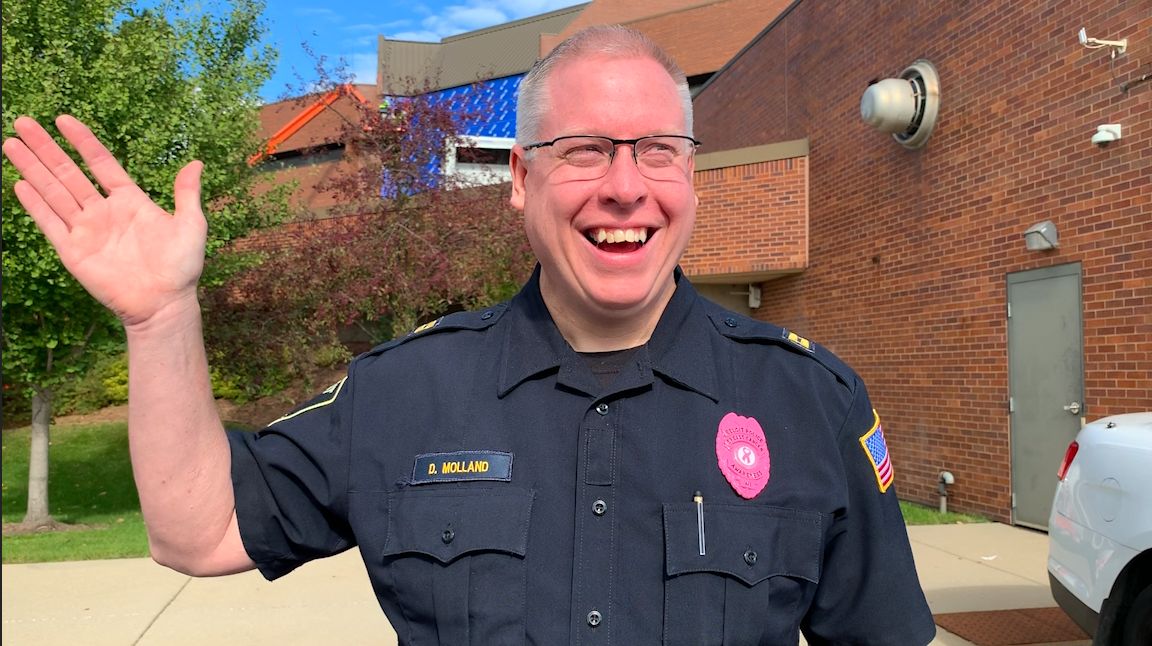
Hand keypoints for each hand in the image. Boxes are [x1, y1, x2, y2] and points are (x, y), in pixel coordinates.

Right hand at [3, 115, 207, 327]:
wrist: (164, 304)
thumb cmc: (181, 267)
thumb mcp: (191, 225)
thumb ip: (187, 194)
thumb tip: (197, 163)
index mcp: (130, 201)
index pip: (100, 163)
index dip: (82, 141)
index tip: (63, 119)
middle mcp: (104, 212)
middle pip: (68, 172)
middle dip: (45, 148)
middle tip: (22, 122)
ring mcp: (86, 231)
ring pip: (53, 192)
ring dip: (32, 169)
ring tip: (11, 144)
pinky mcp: (74, 252)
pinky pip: (50, 224)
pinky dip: (35, 205)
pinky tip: (20, 184)